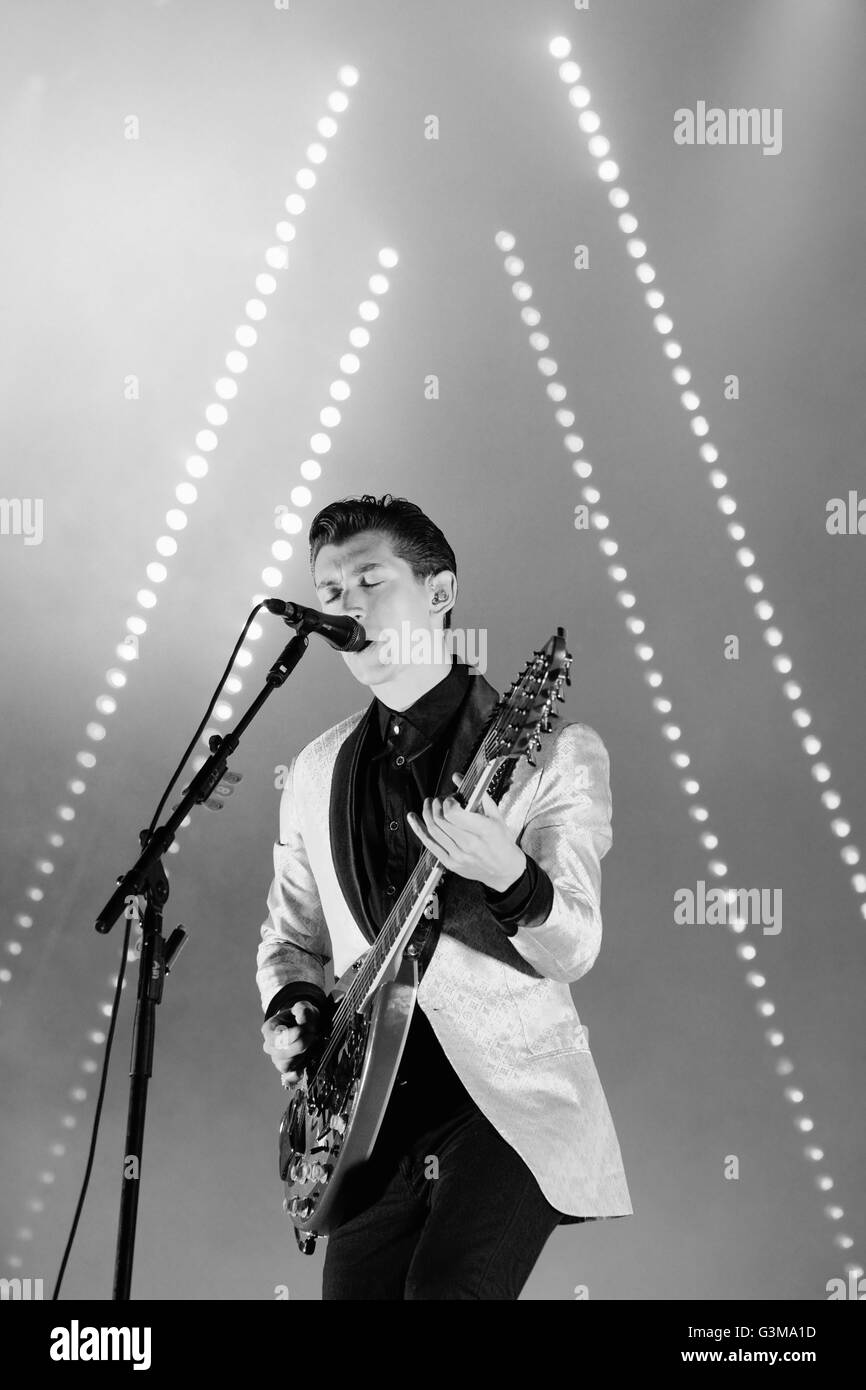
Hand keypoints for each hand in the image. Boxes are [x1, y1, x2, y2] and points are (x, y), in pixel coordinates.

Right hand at [261, 1000, 322, 1084]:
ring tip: (311, 1044)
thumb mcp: (303, 1006)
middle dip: (299, 1045)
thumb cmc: (302, 1015)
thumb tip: (302, 1021)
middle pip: (280, 1053)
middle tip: (312, 1035)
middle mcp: (270, 1046)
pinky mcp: (288, 1068)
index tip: (303, 1029)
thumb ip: (302, 1010)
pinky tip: (304, 1066)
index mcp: (269, 1029)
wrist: (307, 1025)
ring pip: (285, 1065)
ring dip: (301, 1056)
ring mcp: (278, 1059)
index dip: (289, 1036)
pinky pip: (290, 1076)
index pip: (274, 1038)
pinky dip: (297, 1074)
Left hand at [406, 771, 525, 892]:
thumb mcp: (496, 816)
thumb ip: (478, 795)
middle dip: (436, 805)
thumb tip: (458, 778)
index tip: (451, 798)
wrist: (505, 871)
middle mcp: (469, 844)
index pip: (454, 813)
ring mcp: (458, 856)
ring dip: (427, 813)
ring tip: (428, 805)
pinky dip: (419, 830)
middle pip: (440, 820)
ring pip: (433, 831)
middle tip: (439, 800)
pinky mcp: (451, 863)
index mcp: (483, 831)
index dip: (448, 802)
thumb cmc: (502, 843)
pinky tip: (414, 819)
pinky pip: (430, 845)